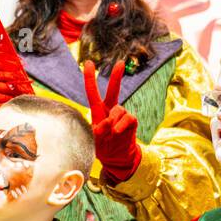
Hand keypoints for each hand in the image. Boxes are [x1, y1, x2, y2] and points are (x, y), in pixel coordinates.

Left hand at [83, 59, 141, 183]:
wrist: (118, 158)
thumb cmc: (104, 147)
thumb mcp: (95, 141)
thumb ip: (99, 131)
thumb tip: (107, 123)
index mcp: (98, 112)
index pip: (92, 93)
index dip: (90, 78)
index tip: (89, 63)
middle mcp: (110, 110)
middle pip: (113, 91)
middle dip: (117, 77)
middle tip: (121, 63)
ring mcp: (122, 115)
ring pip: (118, 109)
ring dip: (114, 121)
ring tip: (111, 134)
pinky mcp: (131, 122)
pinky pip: (128, 119)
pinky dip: (122, 126)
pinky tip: (118, 133)